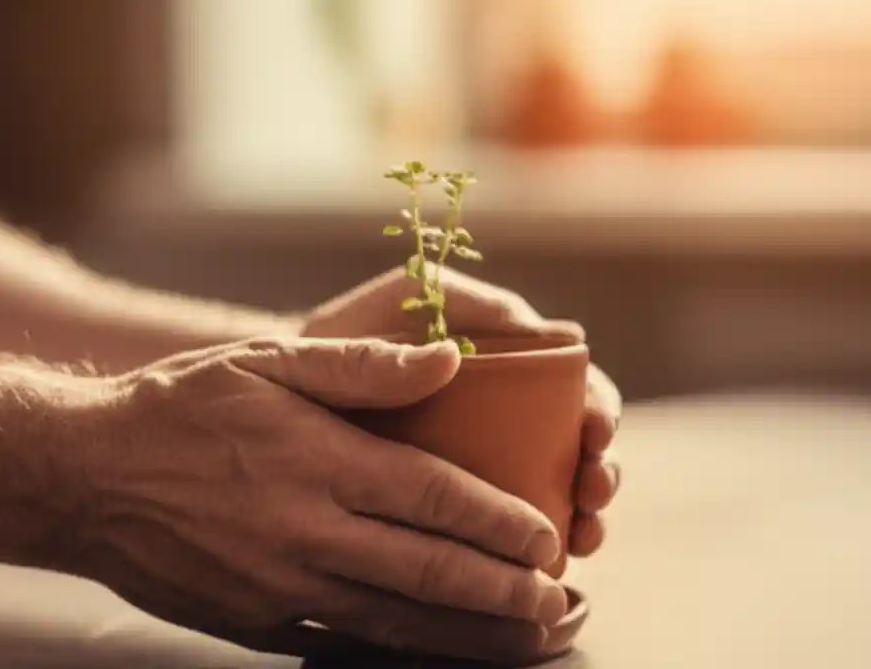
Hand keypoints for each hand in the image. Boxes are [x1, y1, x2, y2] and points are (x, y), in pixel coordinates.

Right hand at [48, 337, 573, 662]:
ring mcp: (280, 585)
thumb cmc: (178, 408)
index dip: (500, 520)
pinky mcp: (254, 619)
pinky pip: (342, 640)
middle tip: (559, 601)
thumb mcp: (265, 361)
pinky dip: (400, 649)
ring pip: (397, 620)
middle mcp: (306, 531)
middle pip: (429, 570)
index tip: (547, 534)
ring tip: (528, 639)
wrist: (81, 476)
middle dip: (504, 592)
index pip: (434, 495)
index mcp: (318, 461)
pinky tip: (437, 650)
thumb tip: (450, 362)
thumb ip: (361, 366)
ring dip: (470, 634)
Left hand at [303, 267, 621, 557]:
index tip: (595, 429)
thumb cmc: (338, 340)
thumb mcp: (395, 308)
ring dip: (580, 511)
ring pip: (552, 487)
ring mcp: (483, 454)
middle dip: (597, 467)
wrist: (273, 395)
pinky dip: (532, 543)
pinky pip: (505, 523)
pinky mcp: (456, 499)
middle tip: (594, 489)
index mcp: (499, 355)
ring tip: (582, 536)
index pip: (571, 379)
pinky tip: (547, 566)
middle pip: (575, 441)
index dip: (596, 404)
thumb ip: (457, 303)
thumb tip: (527, 324)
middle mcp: (503, 407)